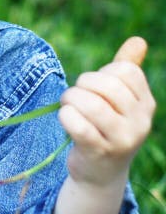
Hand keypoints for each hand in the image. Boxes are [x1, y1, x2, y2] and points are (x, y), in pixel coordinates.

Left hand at [58, 36, 155, 186]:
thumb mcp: (120, 100)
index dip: (102, 73)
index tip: (96, 87)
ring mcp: (122, 139)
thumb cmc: (106, 127)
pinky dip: (65, 116)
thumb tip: (138, 40)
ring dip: (70, 100)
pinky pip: (77, 124)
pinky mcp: (99, 152)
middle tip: (75, 96)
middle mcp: (140, 122)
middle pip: (106, 85)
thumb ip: (126, 69)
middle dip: (82, 84)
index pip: (125, 71)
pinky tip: (67, 120)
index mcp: (147, 104)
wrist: (100, 173)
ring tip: (68, 107)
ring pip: (90, 103)